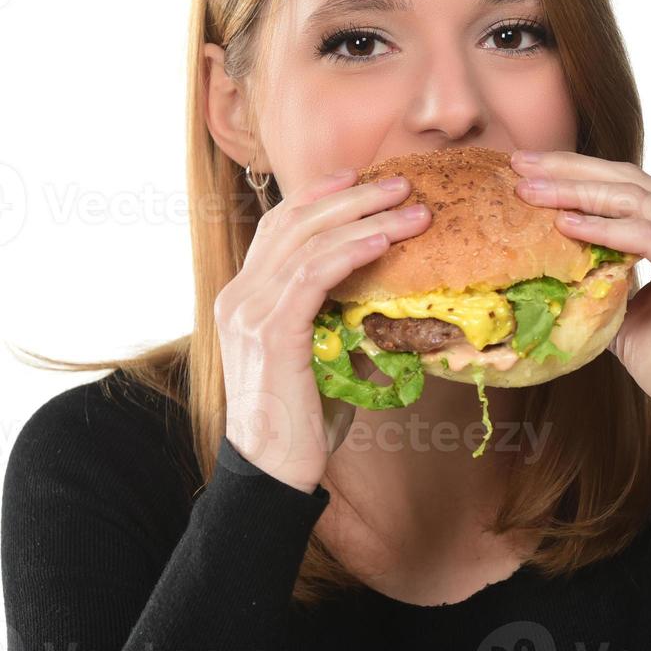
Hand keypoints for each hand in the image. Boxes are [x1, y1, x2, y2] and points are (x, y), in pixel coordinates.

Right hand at [214, 168, 431, 490]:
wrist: (272, 473)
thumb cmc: (301, 423)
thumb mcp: (323, 360)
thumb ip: (344, 325)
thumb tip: (391, 306)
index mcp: (243, 297)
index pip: (278, 227)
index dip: (318, 196)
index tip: (358, 177)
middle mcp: (239, 296)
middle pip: (295, 222)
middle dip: (351, 195)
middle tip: (399, 182)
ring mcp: (249, 312)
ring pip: (309, 242)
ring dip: (366, 218)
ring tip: (411, 208)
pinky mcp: (271, 332)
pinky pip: (314, 276)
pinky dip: (352, 252)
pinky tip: (385, 241)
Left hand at [510, 149, 650, 407]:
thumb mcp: (624, 314)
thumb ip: (599, 283)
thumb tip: (551, 273)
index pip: (624, 184)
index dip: (575, 172)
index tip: (524, 167)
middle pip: (626, 179)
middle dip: (568, 169)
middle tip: (519, 162)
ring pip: (633, 200)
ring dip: (576, 191)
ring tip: (530, 190)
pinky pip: (647, 236)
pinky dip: (604, 228)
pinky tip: (565, 225)